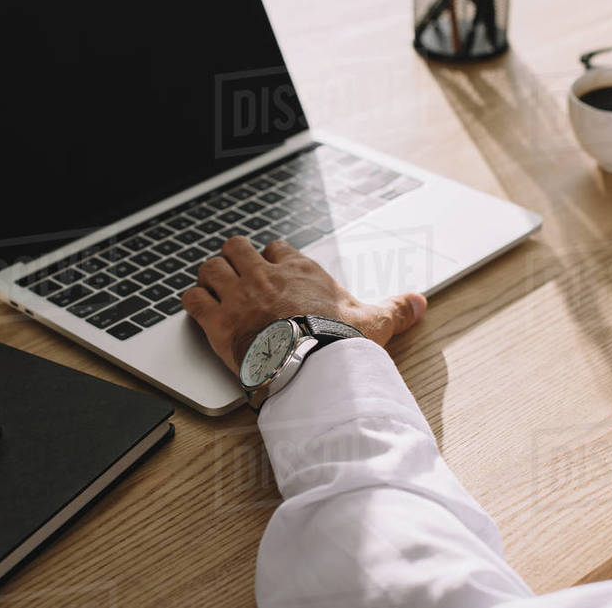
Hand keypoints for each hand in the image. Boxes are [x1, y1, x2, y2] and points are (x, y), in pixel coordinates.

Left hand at [181, 237, 427, 372]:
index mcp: (299, 271)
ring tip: (213, 287)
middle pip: (238, 247)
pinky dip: (192, 302)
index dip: (273, 257)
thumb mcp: (374, 322)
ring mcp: (238, 295)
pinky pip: (192, 299)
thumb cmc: (339, 341)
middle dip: (235, 258)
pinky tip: (196, 308)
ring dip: (210, 276)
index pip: (278, 248)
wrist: (310, 364)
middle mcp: (265, 275)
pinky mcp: (218, 320)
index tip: (274, 268)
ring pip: (211, 267)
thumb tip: (420, 302)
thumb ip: (395, 308)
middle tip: (237, 274)